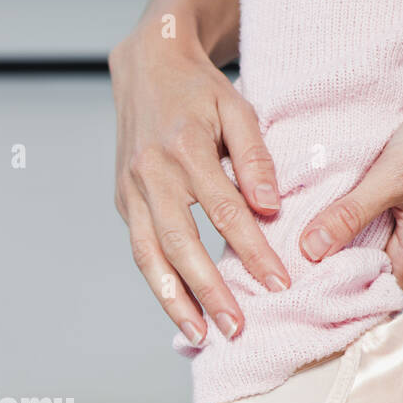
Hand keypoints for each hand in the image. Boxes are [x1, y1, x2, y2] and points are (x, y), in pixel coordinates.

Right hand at [110, 32, 290, 343]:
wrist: (146, 68)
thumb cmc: (199, 91)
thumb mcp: (238, 108)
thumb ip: (256, 158)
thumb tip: (269, 210)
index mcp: (184, 148)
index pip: (225, 211)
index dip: (253, 251)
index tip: (279, 283)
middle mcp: (151, 174)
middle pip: (180, 244)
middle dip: (209, 291)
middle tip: (236, 327)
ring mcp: (130, 191)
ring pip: (149, 257)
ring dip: (173, 301)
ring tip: (199, 334)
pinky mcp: (123, 203)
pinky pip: (141, 250)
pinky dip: (160, 283)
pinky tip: (181, 308)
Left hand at [298, 57, 402, 291]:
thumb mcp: (393, 177)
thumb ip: (351, 215)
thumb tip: (311, 249)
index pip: (369, 296)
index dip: (335, 298)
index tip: (296, 294)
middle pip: (359, 271)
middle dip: (324, 269)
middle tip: (282, 267)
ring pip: (358, 241)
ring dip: (330, 238)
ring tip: (287, 238)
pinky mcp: (398, 196)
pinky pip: (363, 214)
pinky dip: (341, 213)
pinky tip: (311, 206)